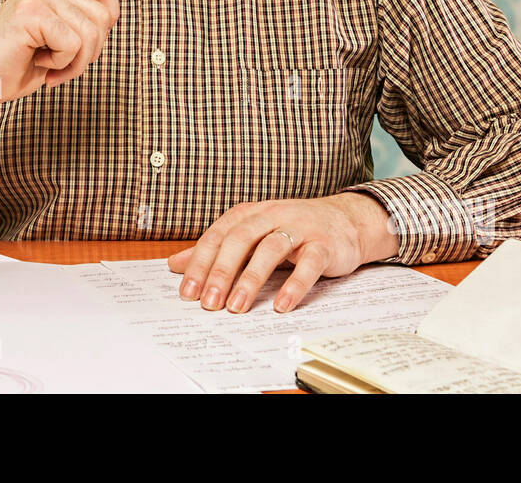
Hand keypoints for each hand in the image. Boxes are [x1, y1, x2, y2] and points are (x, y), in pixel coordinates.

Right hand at [0, 0, 118, 123]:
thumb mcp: (61, 31)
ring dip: (75, 62)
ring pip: (91, 33)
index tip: (82, 42)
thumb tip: (112, 13)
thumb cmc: (21, 60)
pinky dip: (61, 64)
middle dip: (90, 51)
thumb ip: (84, 16)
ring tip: (48, 63)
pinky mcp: (31, 13)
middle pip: (104, 16)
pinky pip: (73, 44)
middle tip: (61, 61)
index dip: (106, 20)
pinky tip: (37, 61)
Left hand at [166, 193, 398, 312]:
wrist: (345, 221)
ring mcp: (299, 227)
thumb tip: (175, 265)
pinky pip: (308, 263)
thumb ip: (216, 251)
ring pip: (271, 249)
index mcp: (249, 214)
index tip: (187, 292)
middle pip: (240, 240)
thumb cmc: (291, 230)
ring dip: (251, 280)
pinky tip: (282, 306)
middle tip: (208, 304)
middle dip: (221, 272)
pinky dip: (294, 285)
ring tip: (236, 307)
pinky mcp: (324, 244)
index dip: (200, 263)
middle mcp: (271, 215)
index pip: (218, 236)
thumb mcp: (251, 236)